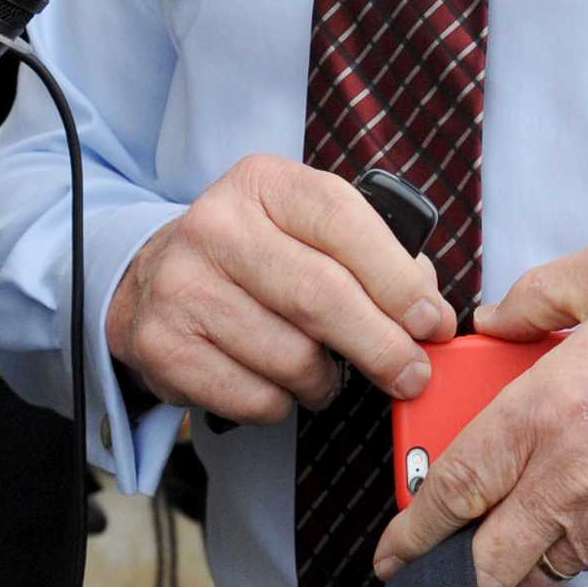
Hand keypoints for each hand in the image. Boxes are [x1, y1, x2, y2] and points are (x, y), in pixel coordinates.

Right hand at [107, 153, 454, 421]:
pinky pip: (256, 398)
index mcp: (262, 182)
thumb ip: (372, 254)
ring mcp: (182, 286)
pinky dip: (284, 404)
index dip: (397, 277)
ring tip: (326, 373)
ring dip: (328, 382)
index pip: (341, 220)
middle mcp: (215, 225)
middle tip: (413, 374)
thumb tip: (427, 311)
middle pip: (320, 296)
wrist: (155, 281)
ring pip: (292, 357)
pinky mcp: (163, 346)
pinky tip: (278, 383)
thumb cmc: (257, 257)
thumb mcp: (306, 228)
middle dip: (382, 345)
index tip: (431, 321)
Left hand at [373, 239, 587, 586]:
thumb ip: (534, 294)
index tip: (392, 543)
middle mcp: (574, 478)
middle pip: (485, 561)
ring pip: (536, 570)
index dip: (413, 525)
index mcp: (550, 410)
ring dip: (511, 550)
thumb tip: (494, 318)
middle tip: (430, 553)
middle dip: (447, 566)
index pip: (456, 488)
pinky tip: (572, 499)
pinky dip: (565, 544)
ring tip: (510, 508)